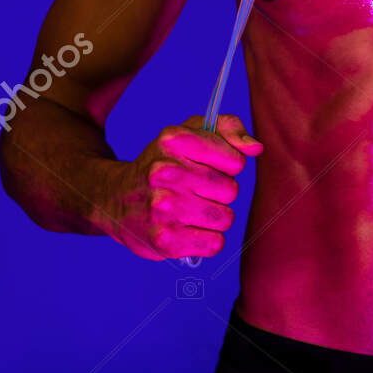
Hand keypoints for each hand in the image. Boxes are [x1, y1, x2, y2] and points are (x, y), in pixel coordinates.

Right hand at [102, 114, 262, 260]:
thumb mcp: (190, 131)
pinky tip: (188, 229)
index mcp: (174, 140)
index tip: (209, 166)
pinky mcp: (164, 240)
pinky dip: (207, 240)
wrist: (115, 198)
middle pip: (231, 190)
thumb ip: (229, 129)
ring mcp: (163, 207)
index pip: (235, 161)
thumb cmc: (163, 163)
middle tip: (195, 190)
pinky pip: (214, 243)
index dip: (228, 166)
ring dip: (214, 217)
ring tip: (191, 210)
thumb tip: (256, 148)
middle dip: (219, 192)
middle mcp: (166, 172)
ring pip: (225, 218)